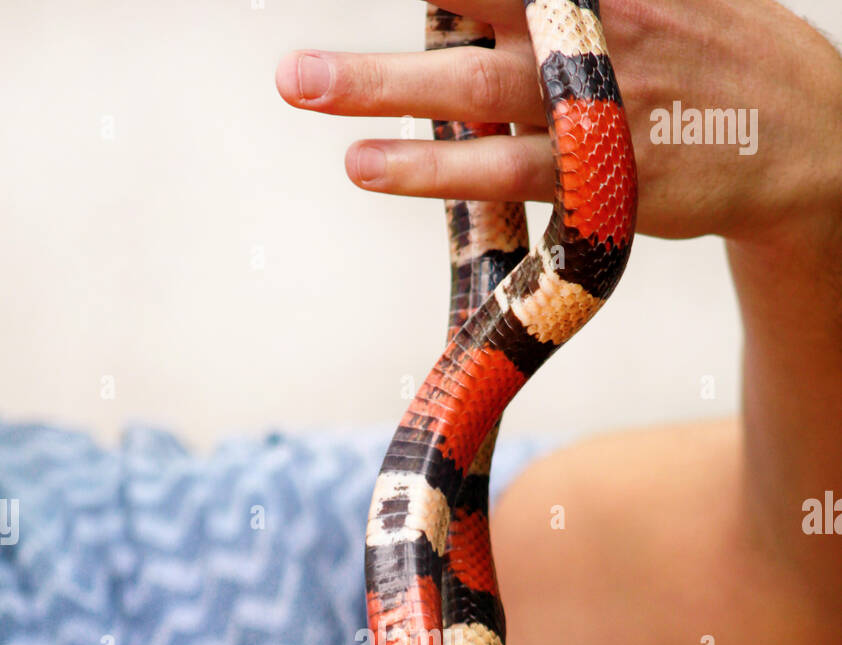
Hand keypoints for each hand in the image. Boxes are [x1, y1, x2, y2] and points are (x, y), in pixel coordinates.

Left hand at [275, 0, 841, 245]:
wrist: (805, 137)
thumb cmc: (713, 52)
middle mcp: (596, 31)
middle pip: (474, 14)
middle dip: (388, 42)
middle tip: (298, 55)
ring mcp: (601, 108)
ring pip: (479, 95)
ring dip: (387, 95)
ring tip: (309, 91)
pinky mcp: (605, 182)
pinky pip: (507, 174)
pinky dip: (436, 169)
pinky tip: (371, 167)